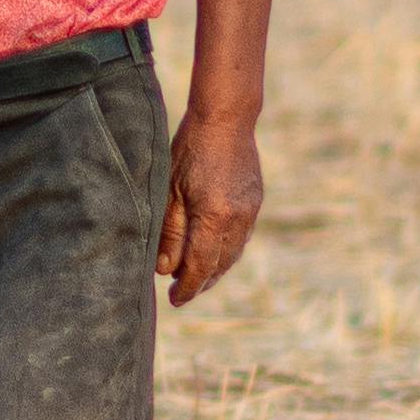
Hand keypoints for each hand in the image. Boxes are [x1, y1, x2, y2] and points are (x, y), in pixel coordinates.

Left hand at [156, 108, 261, 304]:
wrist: (226, 119)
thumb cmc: (189, 150)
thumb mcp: (169, 190)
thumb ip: (169, 232)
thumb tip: (164, 269)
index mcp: (214, 217)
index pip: (200, 266)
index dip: (188, 287)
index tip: (174, 300)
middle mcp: (238, 219)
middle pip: (220, 264)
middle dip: (201, 282)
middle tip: (181, 292)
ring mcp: (250, 210)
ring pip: (233, 253)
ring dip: (215, 269)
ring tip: (196, 277)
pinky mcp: (255, 201)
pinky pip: (241, 237)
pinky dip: (226, 251)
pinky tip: (213, 251)